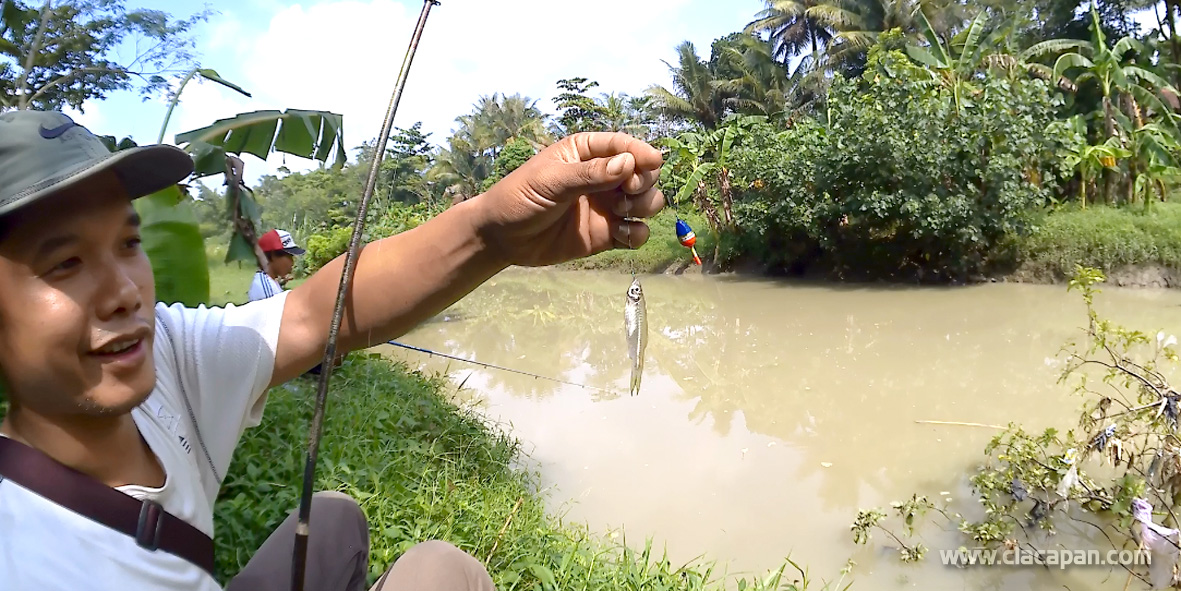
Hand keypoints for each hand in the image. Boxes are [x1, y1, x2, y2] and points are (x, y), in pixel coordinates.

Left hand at [471, 132, 664, 267]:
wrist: (501, 238)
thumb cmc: (519, 198)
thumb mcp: (550, 182)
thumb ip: (589, 174)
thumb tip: (628, 164)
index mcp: (586, 152)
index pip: (623, 146)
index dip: (641, 152)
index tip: (653, 162)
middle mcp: (602, 177)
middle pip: (643, 173)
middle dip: (643, 181)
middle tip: (628, 191)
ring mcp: (607, 206)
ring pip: (646, 202)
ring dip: (644, 206)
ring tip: (621, 212)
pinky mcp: (606, 234)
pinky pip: (636, 232)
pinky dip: (636, 234)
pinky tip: (620, 235)